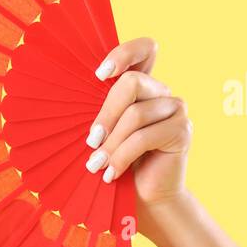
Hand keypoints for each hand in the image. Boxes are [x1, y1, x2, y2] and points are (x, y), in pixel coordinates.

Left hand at [84, 37, 192, 228]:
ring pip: (135, 114)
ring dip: (111, 144)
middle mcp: (162, 92)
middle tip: (90, 142)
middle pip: (131, 83)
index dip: (124, 52)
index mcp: (143, 86)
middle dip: (105, 114)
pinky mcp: (181, 131)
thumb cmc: (117, 162)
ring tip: (96, 166)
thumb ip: (99, 113)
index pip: (145, 49)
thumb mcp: (104, 133)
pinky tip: (112, 173)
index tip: (100, 74)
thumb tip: (65, 101)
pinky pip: (144, 137)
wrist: (145, 197)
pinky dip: (122, 156)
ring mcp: (175, 109)